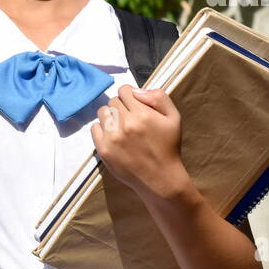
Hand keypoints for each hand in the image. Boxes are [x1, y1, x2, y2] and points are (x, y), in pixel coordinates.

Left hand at [90, 85, 189, 199]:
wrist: (160, 178)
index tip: (134, 105)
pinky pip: (94, 128)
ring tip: (121, 126)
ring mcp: (112, 138)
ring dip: (111, 116)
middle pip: (113, 101)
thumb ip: (158, 97)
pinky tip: (114, 136)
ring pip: (102, 112)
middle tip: (130, 118)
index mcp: (143, 114)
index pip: (124, 90)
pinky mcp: (103, 150)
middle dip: (121, 106)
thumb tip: (136, 91)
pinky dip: (102, 129)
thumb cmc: (168, 146)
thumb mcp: (174, 118)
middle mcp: (126, 124)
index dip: (130, 95)